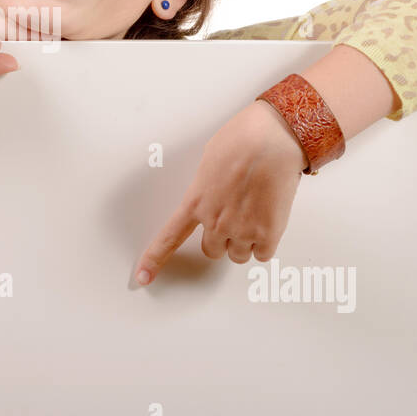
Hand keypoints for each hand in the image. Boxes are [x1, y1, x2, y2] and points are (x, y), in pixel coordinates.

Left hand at [134, 100, 308, 284]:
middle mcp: (216, 221)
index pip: (169, 238)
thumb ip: (207, 187)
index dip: (155, 259)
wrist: (271, 139)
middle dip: (222, 238)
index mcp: (196, 202)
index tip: (144, 276)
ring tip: (256, 213)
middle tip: (235, 216)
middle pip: (212, 250)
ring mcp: (241, 230)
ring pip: (238, 255)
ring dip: (245, 241)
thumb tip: (215, 193)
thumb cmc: (242, 140)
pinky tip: (268, 220)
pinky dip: (265, 243)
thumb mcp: (210, 161)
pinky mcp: (267, 233)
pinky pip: (262, 254)